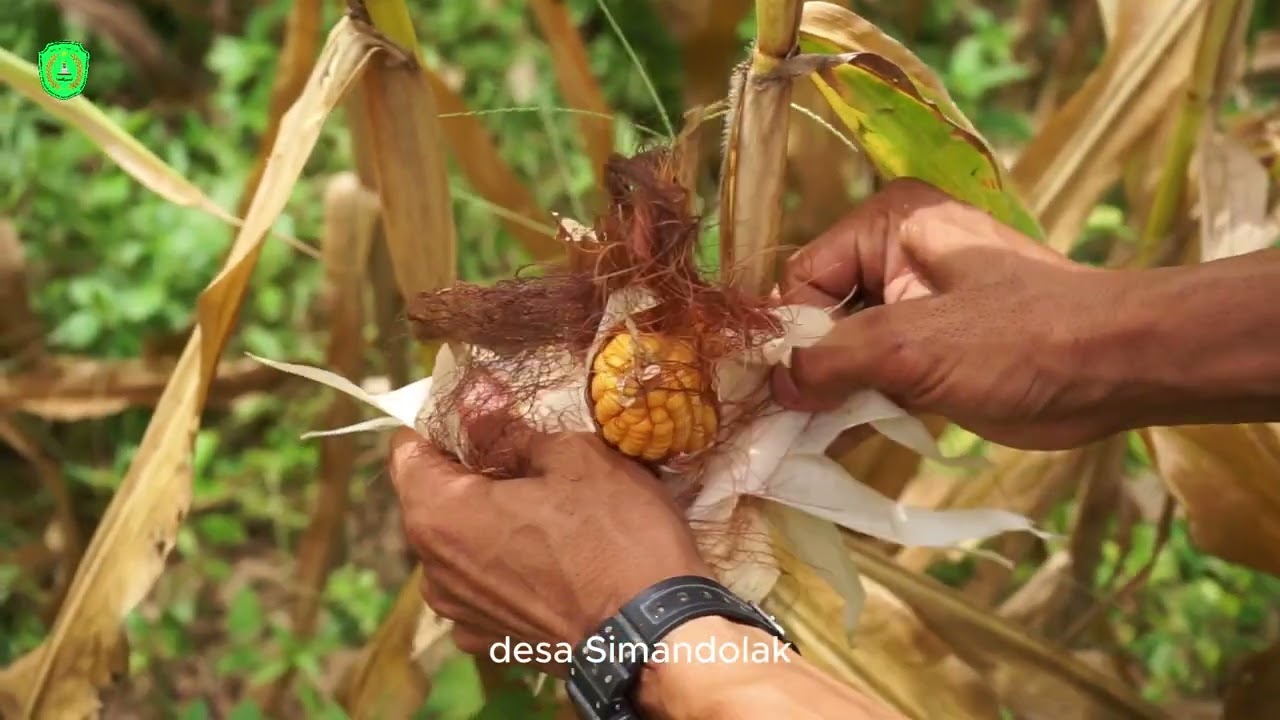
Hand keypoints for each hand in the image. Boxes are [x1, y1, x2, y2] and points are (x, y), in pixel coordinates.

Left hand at [388, 428, 710, 672]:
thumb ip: (512, 431)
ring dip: (491, 519)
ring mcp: (460, 613)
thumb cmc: (615, 536)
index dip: (444, 424)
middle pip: (433, 499)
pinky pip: (485, 584)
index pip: (407, 451)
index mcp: (437, 516)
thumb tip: (481, 408)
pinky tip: (554, 556)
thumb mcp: (573, 456)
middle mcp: (432, 571)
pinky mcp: (491, 641)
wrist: (656, 635)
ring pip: (461, 543)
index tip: (486, 414)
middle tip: (527, 454)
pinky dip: (508, 564)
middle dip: (471, 471)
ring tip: (547, 508)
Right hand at [772, 178, 1140, 449]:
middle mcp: (896, 256)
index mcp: (890, 224)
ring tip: (795, 442)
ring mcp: (916, 306)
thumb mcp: (914, 345)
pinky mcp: (933, 352)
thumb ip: (833, 360)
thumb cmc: (1022, 340)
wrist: (1118, 369)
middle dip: (803, 369)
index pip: (805, 276)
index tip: (772, 392)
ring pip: (844, 351)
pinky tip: (831, 445)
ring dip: (825, 396)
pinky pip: (874, 376)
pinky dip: (855, 409)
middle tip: (777, 425)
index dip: (787, 335)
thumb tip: (773, 386)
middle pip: (819, 315)